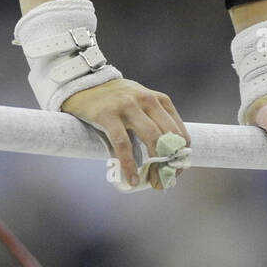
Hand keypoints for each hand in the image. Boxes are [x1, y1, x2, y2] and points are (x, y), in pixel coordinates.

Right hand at [61, 78, 190, 190]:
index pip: (178, 130)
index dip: (181, 155)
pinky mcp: (108, 114)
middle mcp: (146, 99)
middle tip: (167, 180)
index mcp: (157, 99)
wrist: (85, 83)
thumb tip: (167, 155)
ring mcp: (127, 105)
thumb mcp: (140, 102)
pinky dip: (129, 164)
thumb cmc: (117, 98)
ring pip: (151, 138)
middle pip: (167, 136)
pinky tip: (132, 179)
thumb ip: (154, 121)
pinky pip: (123, 144)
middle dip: (170, 162)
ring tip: (154, 182)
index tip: (177, 170)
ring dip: (155, 165)